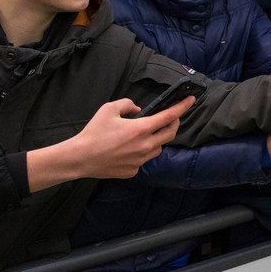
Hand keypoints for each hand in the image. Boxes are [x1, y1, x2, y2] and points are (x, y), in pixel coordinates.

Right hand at [27, 96, 193, 190]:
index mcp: (141, 129)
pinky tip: (129, 149)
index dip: (182, 107)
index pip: (169, 117)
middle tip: (171, 117)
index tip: (191, 100)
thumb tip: (139, 110)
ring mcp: (140, 160)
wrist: (79, 158)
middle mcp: (145, 146)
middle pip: (170, 133)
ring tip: (145, 134)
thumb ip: (128, 105)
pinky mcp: (133, 171)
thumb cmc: (93, 132)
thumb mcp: (109, 109)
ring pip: (158, 148)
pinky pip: (144, 159)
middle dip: (174, 123)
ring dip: (157, 139)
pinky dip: (142, 152)